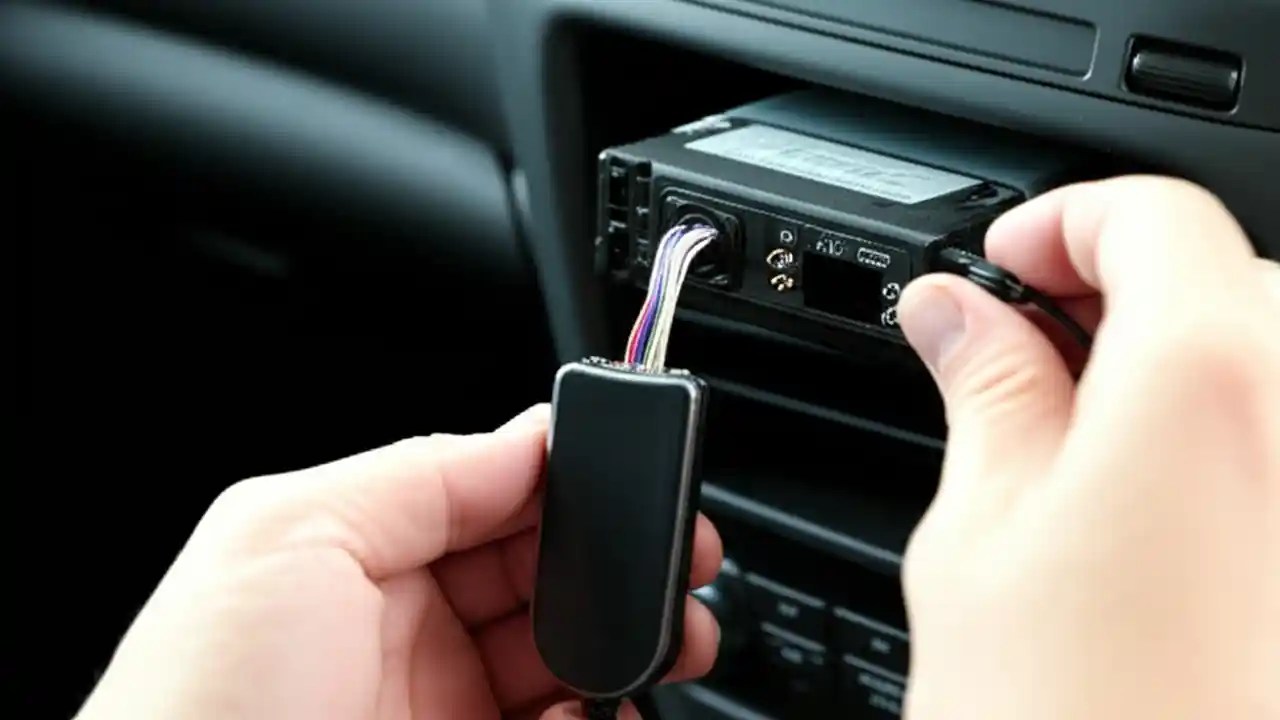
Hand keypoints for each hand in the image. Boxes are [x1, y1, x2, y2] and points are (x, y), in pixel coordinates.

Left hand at [77, 405, 721, 719]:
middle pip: (547, 575)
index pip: (493, 495)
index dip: (568, 482)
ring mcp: (447, 709)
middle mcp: (410, 633)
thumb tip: (530, 439)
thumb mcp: (285, 536)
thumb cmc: (196, 705)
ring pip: (572, 659)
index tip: (635, 479)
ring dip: (629, 642)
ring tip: (663, 638)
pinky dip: (606, 718)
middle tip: (676, 559)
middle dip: (619, 562)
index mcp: (364, 557)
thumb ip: (418, 475)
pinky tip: (609, 710)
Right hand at [897, 176, 1279, 718]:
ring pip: (1269, 367)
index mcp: (1214, 380)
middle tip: (1013, 356)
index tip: (1003, 266)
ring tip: (1075, 450)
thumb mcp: (982, 539)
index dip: (1060, 223)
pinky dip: (1229, 449)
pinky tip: (1154, 516)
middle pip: (1223, 281)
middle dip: (1108, 300)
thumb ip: (983, 390)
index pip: (1150, 216)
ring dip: (1170, 374)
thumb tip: (956, 313)